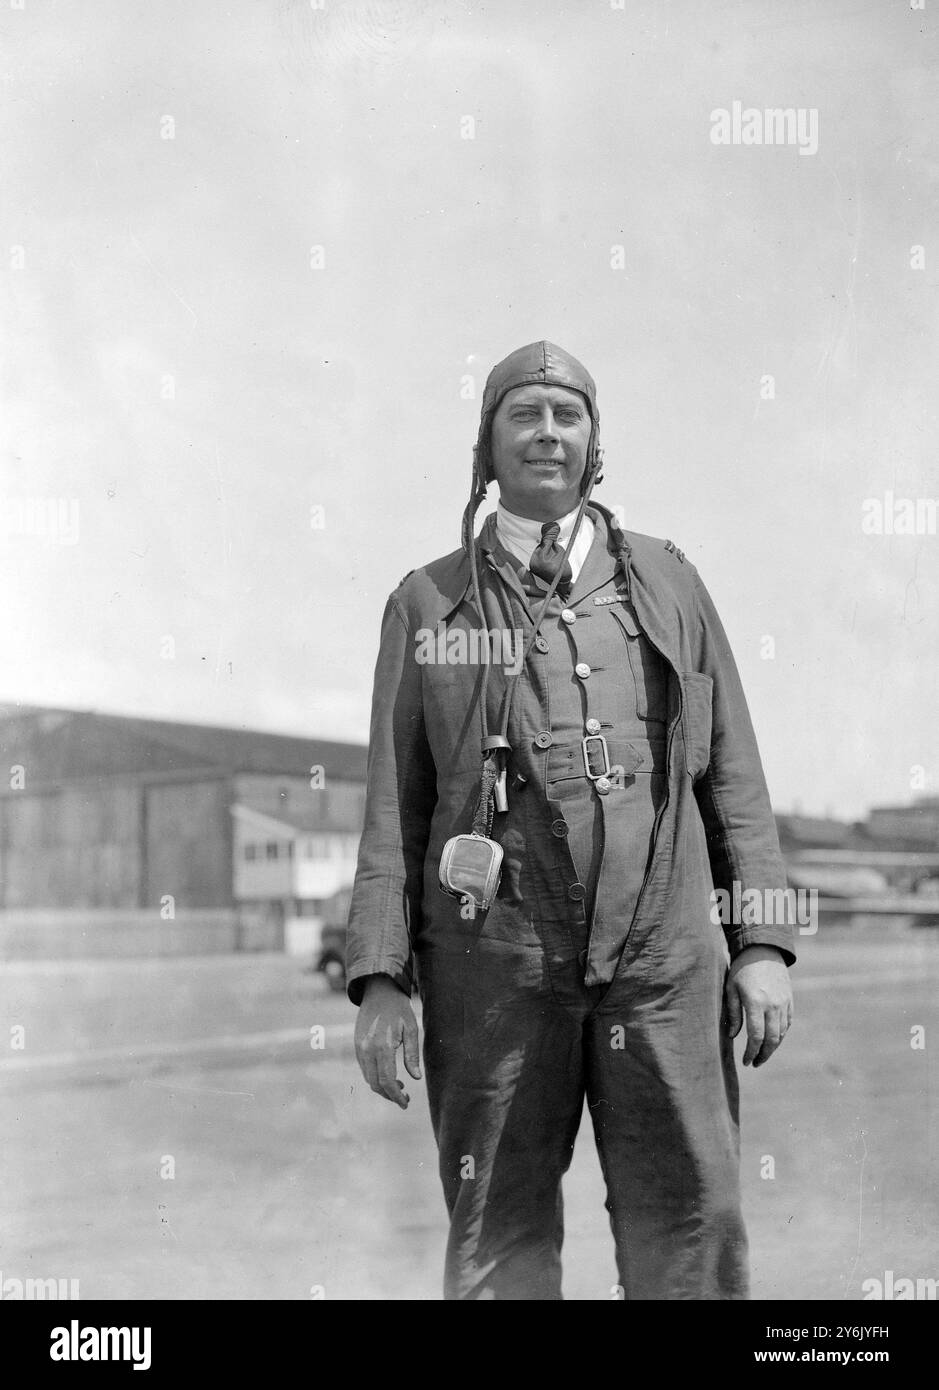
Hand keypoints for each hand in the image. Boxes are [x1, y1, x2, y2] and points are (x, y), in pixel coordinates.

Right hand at [354, 975, 421, 1108]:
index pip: (387, 1081)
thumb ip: (412, 1055)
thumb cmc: (399, 1009)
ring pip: (368, 1078)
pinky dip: (375, 1077)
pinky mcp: (356, 1045)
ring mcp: (359, 1048)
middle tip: (405, 1098)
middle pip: (375, 1084)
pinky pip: (364, 1068)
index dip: (396, 1096)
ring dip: (382, 1087)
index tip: (406, 1103)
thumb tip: (416, 1078)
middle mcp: (367, 1049)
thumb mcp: (411, 1029)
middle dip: (389, 1095)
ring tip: (399, 1087)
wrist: (378, 991)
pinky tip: (387, 1074)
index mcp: (383, 1046)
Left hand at [724, 945, 792, 1067]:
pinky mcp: (790, 1000)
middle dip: (763, 1054)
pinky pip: (788, 1023)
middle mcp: (772, 1005)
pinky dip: (781, 1034)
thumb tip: (732, 1036)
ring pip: (782, 1033)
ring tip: (762, 1054)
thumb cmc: (741, 969)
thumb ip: (733, 1014)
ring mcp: (783, 1003)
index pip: (756, 1036)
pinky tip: (773, 1039)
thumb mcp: (730, 989)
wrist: (762, 950)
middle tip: (755, 1063)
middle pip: (772, 1039)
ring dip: (773, 1047)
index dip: (751, 1052)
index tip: (746, 1062)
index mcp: (755, 1003)